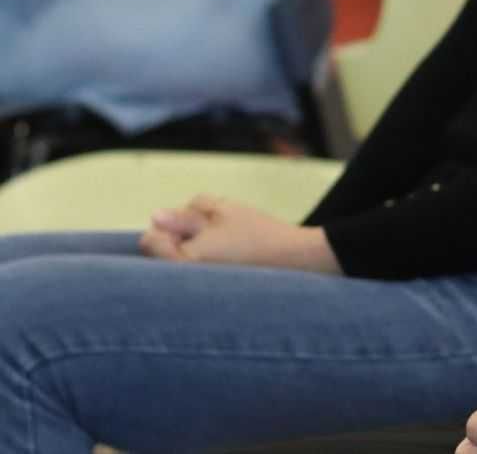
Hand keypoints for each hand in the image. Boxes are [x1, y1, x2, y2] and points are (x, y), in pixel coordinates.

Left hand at [139, 195, 341, 273]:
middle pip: (158, 255)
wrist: (295, 260)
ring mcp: (197, 293)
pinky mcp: (210, 297)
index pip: (149, 240)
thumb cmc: (258, 234)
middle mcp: (185, 283)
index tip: (196, 223)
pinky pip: (190, 277)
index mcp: (184, 260)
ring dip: (189, 251)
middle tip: (211, 232)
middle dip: (176, 239)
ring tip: (223, 246)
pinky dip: (200, 265)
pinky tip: (226, 258)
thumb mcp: (223, 210)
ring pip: (175, 264)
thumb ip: (186, 212)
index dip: (169, 224)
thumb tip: (156, 216)